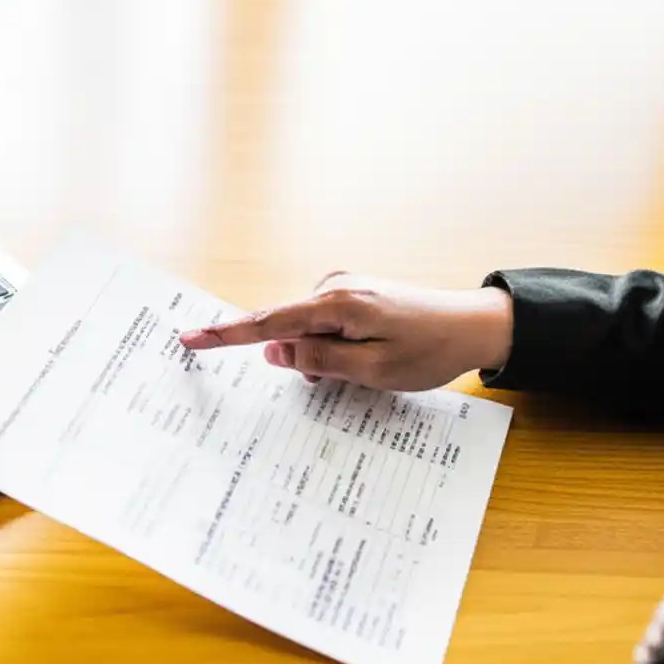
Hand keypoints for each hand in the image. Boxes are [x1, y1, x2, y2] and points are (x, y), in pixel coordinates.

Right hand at [179, 272, 513, 390]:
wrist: (475, 325)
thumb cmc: (429, 351)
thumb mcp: (373, 371)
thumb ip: (318, 361)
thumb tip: (272, 350)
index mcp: (337, 304)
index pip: (266, 324)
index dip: (225, 335)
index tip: (189, 339)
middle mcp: (334, 287)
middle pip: (285, 327)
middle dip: (296, 358)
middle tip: (345, 376)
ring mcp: (344, 287)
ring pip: (305, 330)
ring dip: (320, 357)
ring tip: (369, 369)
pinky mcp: (353, 294)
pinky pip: (323, 325)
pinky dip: (330, 347)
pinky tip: (364, 359)